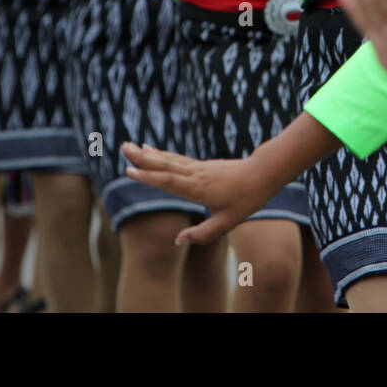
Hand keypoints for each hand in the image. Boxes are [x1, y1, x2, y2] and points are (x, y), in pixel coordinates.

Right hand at [121, 142, 273, 244]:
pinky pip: (177, 159)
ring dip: (148, 153)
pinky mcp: (202, 165)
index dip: (148, 177)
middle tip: (123, 147)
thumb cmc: (247, 199)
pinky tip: (152, 150)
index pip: (169, 182)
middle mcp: (196, 175)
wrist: (264, 173)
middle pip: (165, 165)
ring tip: (130, 146)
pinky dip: (162, 154)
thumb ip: (203, 233)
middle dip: (142, 158)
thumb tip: (178, 240)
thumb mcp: (228, 222)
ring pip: (169, 159)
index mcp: (199, 189)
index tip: (129, 170)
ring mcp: (199, 168)